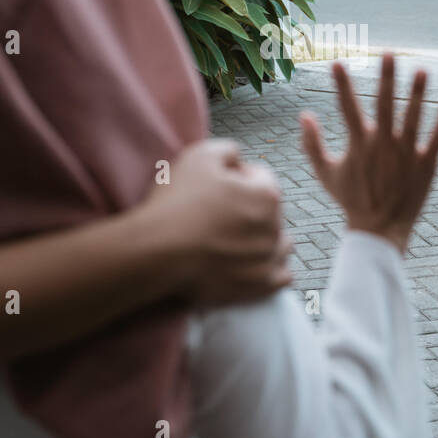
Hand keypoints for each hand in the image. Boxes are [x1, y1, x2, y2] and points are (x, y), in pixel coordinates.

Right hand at [139, 137, 291, 304]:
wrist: (158, 253)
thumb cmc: (178, 203)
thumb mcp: (200, 155)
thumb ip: (228, 150)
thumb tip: (238, 161)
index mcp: (267, 195)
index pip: (261, 177)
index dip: (236, 177)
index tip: (213, 186)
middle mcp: (275, 228)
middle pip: (270, 211)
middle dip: (250, 208)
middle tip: (216, 213)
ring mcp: (268, 260)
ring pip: (279, 243)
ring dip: (263, 238)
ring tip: (234, 240)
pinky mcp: (259, 287)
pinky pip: (280, 275)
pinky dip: (268, 268)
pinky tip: (249, 263)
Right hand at [299, 53, 437, 254]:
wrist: (379, 229)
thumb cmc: (351, 199)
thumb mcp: (325, 173)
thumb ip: (312, 144)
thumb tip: (304, 116)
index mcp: (359, 143)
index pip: (347, 106)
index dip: (341, 84)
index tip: (336, 62)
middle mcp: (383, 144)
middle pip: (385, 103)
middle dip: (386, 77)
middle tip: (389, 52)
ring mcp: (406, 153)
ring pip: (413, 117)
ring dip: (417, 93)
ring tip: (422, 69)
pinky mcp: (425, 164)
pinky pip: (436, 139)